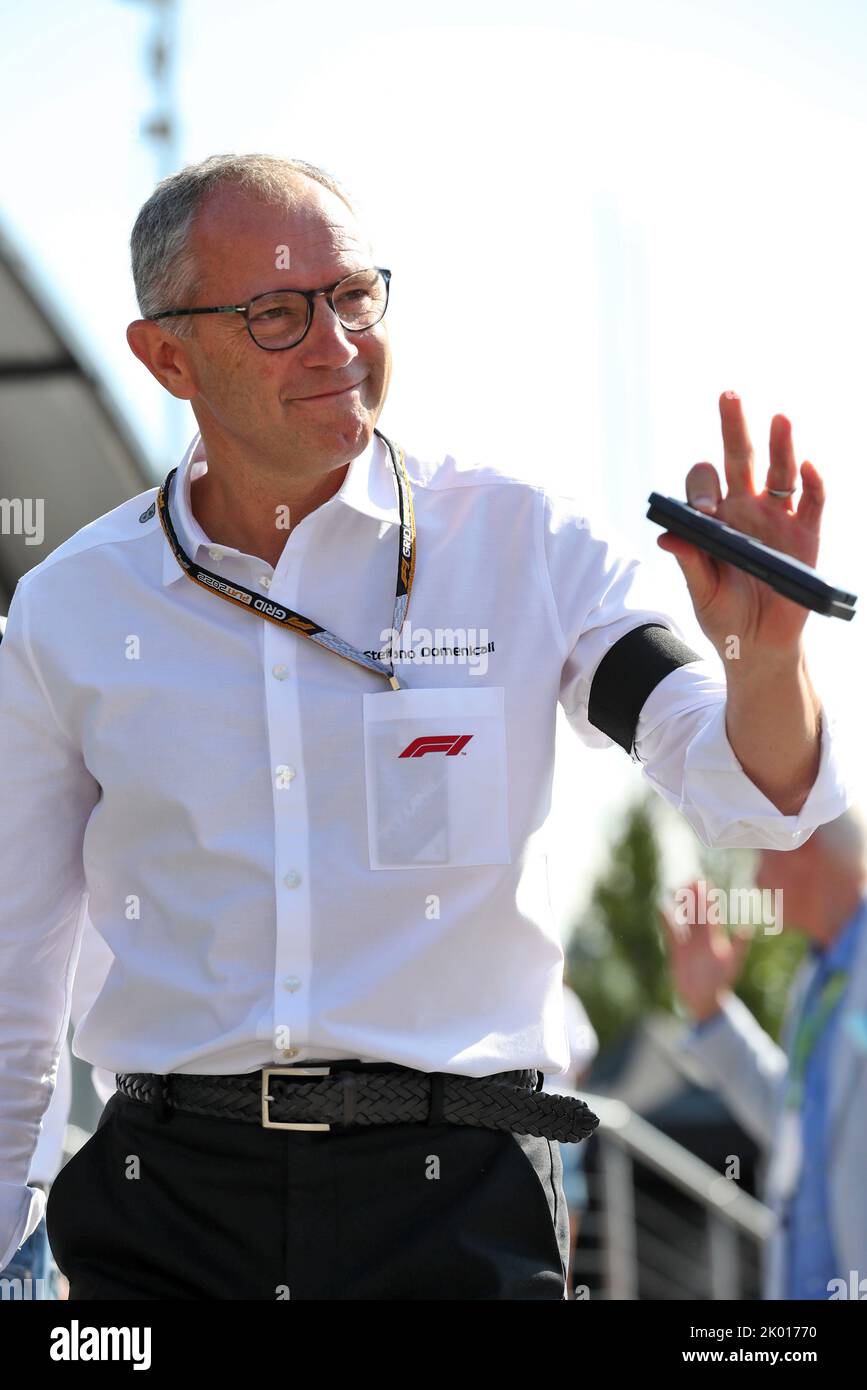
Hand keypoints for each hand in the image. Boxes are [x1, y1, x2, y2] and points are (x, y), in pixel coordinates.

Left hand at [657, 392, 824, 661]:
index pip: (705, 484)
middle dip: (734, 427)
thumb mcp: (701, 592)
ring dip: (781, 445)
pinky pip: (812, 504)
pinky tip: (809, 465)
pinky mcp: (806, 537)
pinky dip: (814, 484)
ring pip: (780, 473)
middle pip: (740, 459)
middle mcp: (746, 509)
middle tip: (729, 395)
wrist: (756, 645)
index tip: (705, 514)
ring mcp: (777, 520)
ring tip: (780, 417)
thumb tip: (666, 536)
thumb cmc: (723, 616)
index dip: (702, 490)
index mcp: (715, 519)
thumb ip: (689, 563)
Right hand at [658, 881, 751, 1021]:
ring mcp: (688, 942)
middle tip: (690, 879)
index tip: (704, 882)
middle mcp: (702, 937)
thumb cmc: (721, 981)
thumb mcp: (732, 963)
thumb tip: (748, 929)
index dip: (707, 897)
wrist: (705, 999)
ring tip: (675, 889)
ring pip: (684, 919)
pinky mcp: (677, 951)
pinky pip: (671, 932)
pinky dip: (666, 921)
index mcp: (716, 937)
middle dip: (693, 896)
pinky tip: (662, 909)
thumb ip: (740, 946)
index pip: (710, 913)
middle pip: (696, 912)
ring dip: (680, 905)